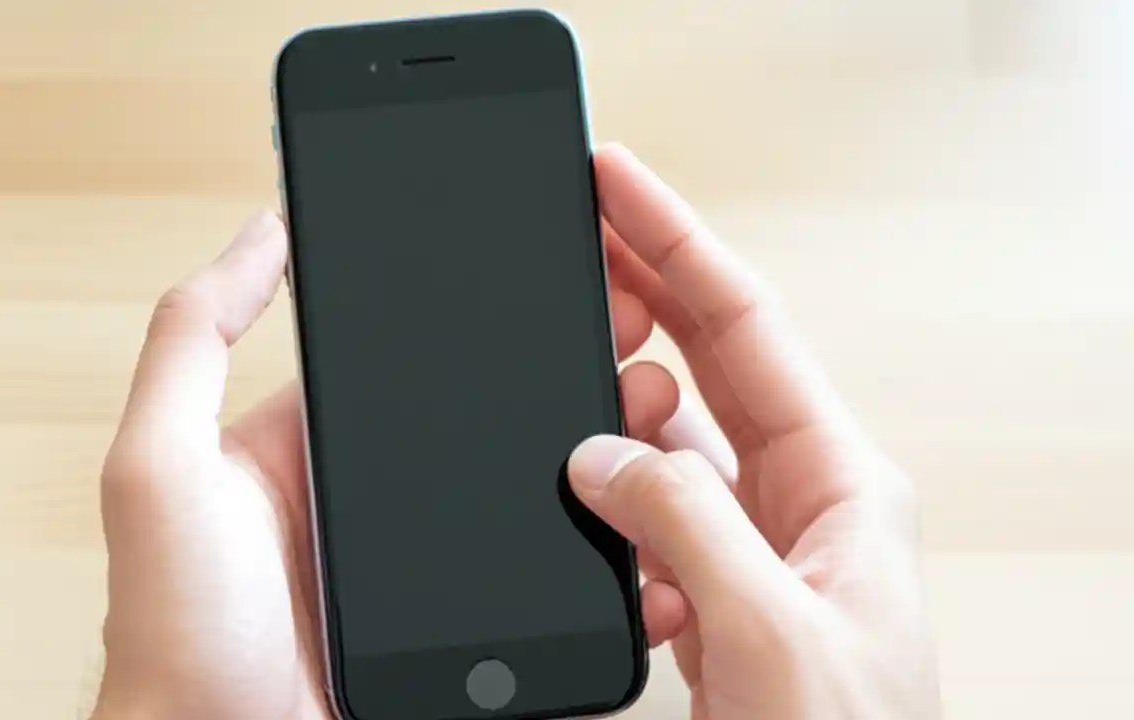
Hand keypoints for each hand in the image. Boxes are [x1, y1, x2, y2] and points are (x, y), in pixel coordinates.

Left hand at [90, 212, 688, 718]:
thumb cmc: (174, 632)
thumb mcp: (159, 466)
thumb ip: (192, 342)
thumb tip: (260, 233)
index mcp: (315, 445)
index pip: (414, 355)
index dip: (488, 313)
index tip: (556, 275)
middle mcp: (377, 500)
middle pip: (488, 420)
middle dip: (564, 378)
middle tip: (635, 346)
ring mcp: (425, 569)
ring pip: (532, 496)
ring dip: (597, 464)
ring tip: (659, 424)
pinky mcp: (461, 634)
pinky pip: (544, 586)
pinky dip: (597, 563)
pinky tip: (642, 540)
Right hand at [568, 145, 940, 718]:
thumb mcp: (771, 633)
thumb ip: (684, 529)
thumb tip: (601, 454)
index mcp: (842, 484)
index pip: (746, 328)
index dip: (677, 241)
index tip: (616, 184)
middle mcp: (802, 501)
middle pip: (708, 362)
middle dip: (642, 295)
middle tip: (578, 238)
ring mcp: (757, 547)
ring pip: (671, 444)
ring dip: (619, 422)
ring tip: (575, 398)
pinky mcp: (716, 593)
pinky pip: (652, 519)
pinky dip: (614, 513)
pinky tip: (599, 528)